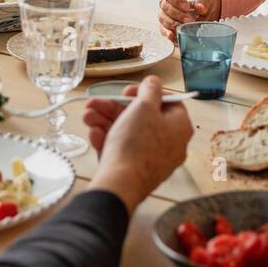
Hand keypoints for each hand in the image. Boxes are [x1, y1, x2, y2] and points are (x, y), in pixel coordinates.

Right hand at [85, 75, 192, 210]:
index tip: (127, 91)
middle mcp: (171, 144)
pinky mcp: (137, 172)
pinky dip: (109, 140)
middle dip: (115, 108)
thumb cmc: (136, 143)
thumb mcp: (143, 106)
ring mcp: (154, 160)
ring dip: (106, 121)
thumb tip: (154, 82)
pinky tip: (94, 134)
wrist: (120, 184)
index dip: (146, 92)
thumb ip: (150, 89)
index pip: (168, 102)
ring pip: (129, 134)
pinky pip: (124, 151)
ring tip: (87, 116)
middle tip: (96, 103)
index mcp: (180, 127)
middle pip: (143, 118)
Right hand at [157, 0, 220, 41]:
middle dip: (177, 14)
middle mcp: (165, 2)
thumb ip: (204, 0)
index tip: (187, 6)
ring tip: (185, 27)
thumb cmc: (204, 0)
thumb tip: (201, 8)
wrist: (208, 11)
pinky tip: (172, 35)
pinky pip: (163, 30)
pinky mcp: (166, 27)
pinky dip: (167, 33)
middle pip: (165, 7)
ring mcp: (164, 15)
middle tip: (189, 19)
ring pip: (163, 19)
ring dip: (173, 24)